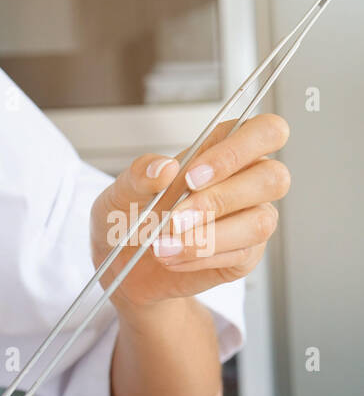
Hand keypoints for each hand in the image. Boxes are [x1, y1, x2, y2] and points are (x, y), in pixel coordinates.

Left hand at [89, 113, 290, 311]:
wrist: (123, 264)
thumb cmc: (130, 217)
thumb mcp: (121, 192)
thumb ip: (140, 175)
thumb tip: (163, 168)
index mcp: (222, 151)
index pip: (265, 131)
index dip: (236, 151)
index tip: (192, 176)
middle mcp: (246, 181)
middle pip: (274, 178)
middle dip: (219, 200)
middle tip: (174, 218)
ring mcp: (250, 218)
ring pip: (260, 222)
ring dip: (207, 237)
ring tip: (161, 246)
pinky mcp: (245, 254)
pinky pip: (240, 254)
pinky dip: (199, 257)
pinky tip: (170, 257)